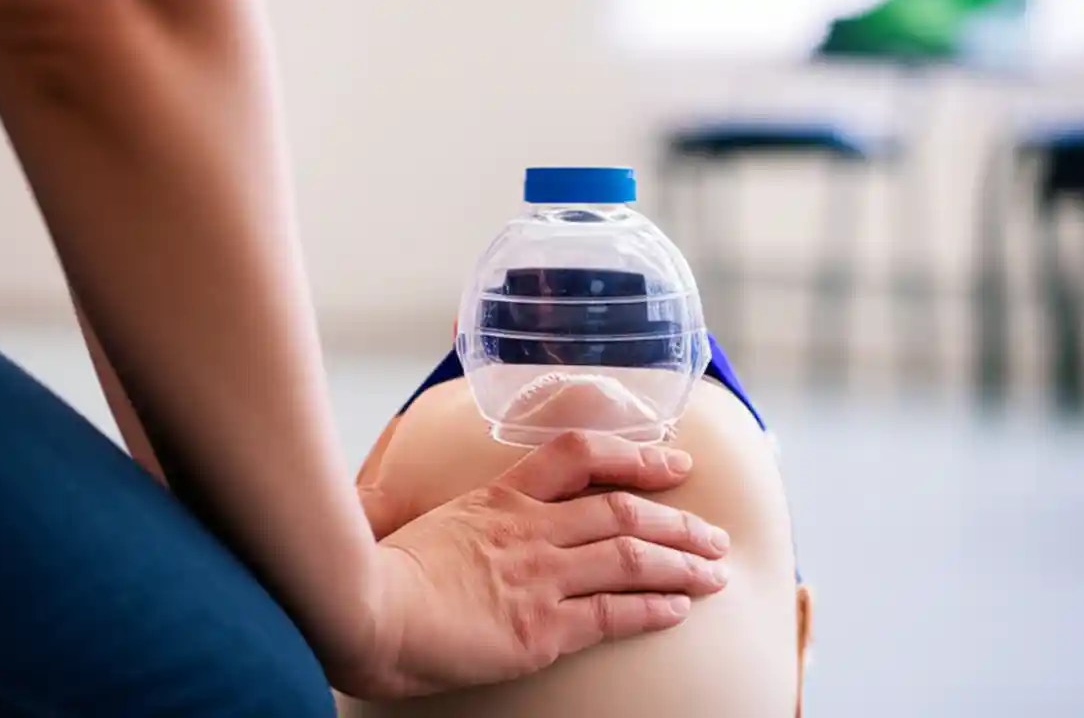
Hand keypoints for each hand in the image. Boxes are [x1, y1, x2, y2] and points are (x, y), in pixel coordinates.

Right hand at [345, 432, 730, 698]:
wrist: (367, 613)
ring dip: (682, 564)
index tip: (674, 461)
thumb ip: (450, 508)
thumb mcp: (421, 519)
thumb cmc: (381, 571)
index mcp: (503, 496)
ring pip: (631, 558)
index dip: (636, 454)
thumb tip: (425, 500)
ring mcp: (540, 577)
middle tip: (715, 535)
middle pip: (624, 511)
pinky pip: (614, 614)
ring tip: (715, 573)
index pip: (581, 454)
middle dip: (679, 522)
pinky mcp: (542, 629)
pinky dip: (653, 609)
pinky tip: (678, 610)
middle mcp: (531, 528)